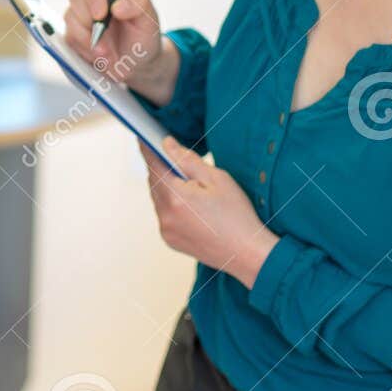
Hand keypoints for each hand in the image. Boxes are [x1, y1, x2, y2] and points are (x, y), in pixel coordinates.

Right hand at [64, 0, 175, 103]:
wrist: (136, 64)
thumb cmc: (143, 37)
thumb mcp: (150, 19)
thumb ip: (139, 3)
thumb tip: (117, 6)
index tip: (101, 14)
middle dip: (88, 18)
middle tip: (103, 36)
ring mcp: (80, 15)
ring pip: (70, 17)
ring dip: (88, 38)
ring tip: (108, 52)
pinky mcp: (72, 33)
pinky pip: (69, 37)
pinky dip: (85, 49)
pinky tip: (100, 55)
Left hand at [143, 138, 279, 289]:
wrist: (247, 254)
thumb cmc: (237, 216)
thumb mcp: (216, 179)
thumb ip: (187, 159)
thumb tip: (167, 145)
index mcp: (175, 197)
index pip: (153, 164)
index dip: (148, 148)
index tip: (144, 136)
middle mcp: (165, 215)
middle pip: (154, 182)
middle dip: (161, 168)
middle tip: (173, 157)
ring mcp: (166, 230)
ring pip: (158, 199)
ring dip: (166, 187)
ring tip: (187, 182)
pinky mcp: (170, 240)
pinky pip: (164, 214)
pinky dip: (170, 204)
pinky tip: (189, 203)